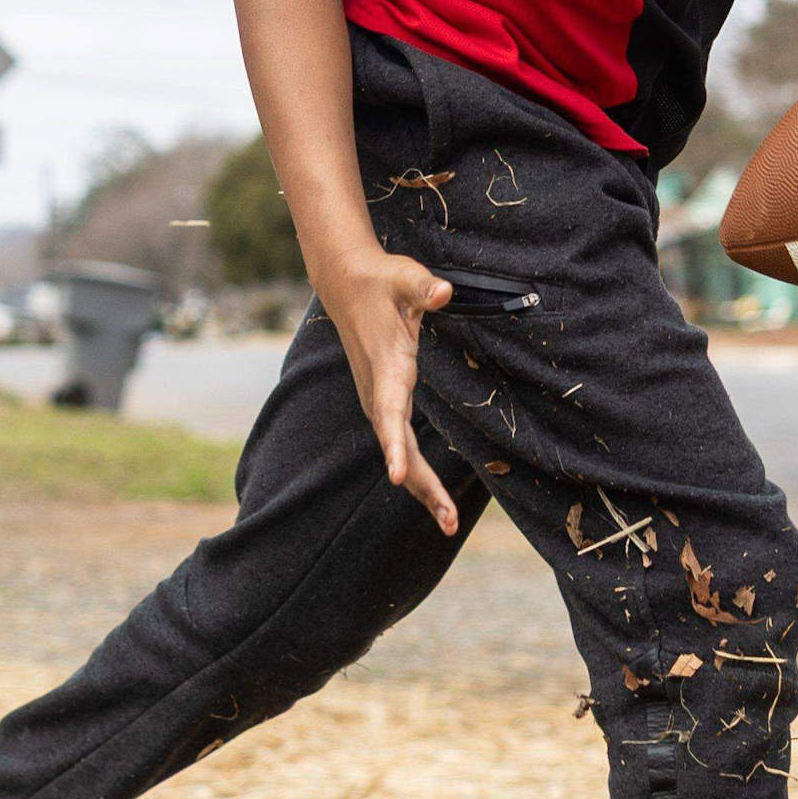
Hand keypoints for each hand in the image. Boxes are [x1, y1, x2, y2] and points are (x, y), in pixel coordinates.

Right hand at [312, 248, 460, 536]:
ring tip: (449, 522)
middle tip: (450, 522)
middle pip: (398, 447)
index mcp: (387, 366)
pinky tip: (430, 494)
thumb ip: (423, 287)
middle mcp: (379, 390)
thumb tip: (444, 291)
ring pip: (399, 451)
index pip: (389, 411)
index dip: (393, 445)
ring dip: (421, 487)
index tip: (395, 477)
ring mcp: (378, 398)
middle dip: (423, 486)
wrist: (347, 283)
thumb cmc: (381, 279)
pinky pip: (399, 442)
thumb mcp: (404, 276)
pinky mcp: (382, 399)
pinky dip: (414, 471)